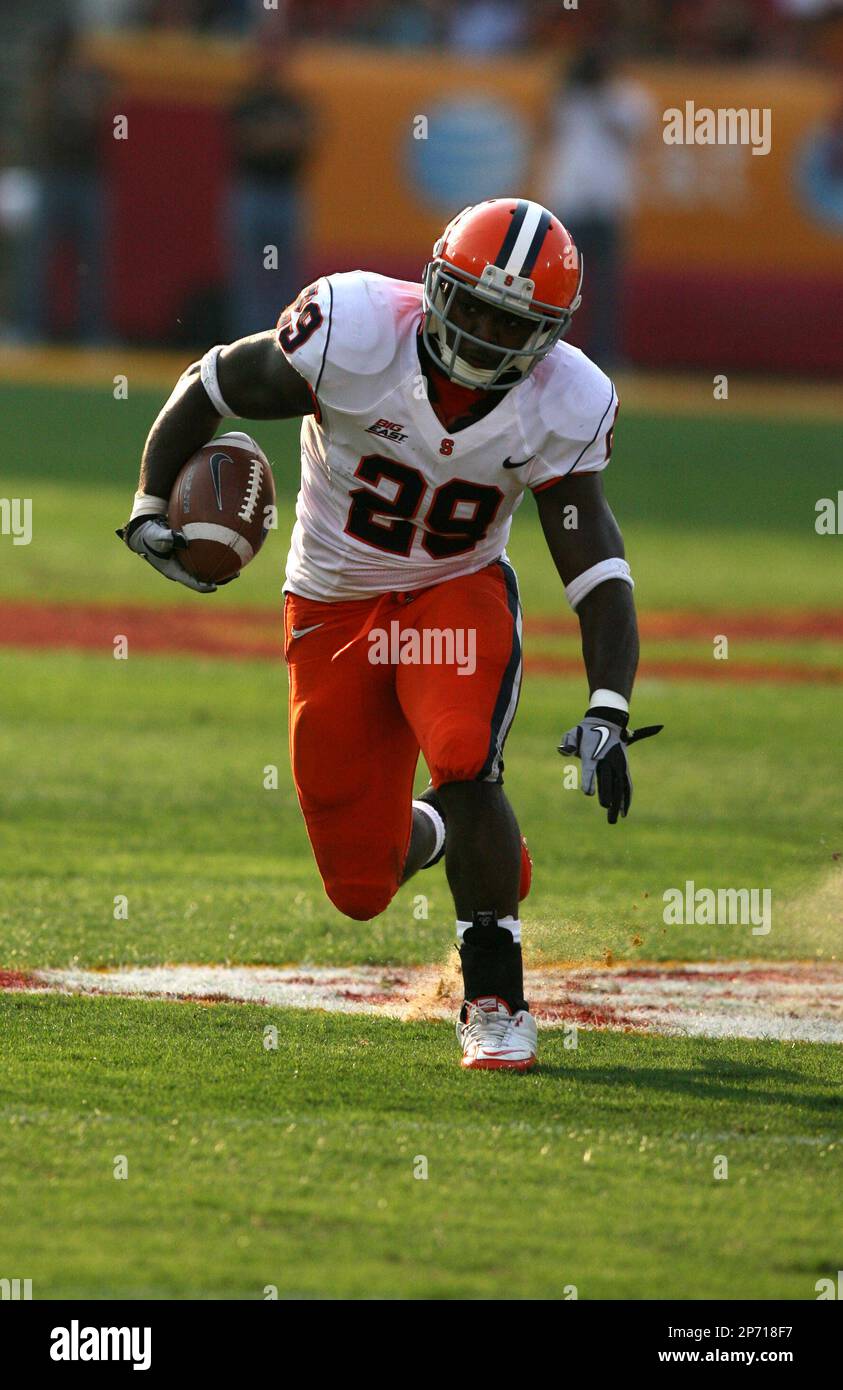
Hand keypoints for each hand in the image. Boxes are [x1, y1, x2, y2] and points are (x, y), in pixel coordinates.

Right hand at [116, 515, 236, 592]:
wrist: (146, 528)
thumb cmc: (149, 534)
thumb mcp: (155, 536)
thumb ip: (167, 539)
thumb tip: (183, 541)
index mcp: (175, 570)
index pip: (191, 582)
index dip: (203, 586)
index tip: (214, 587)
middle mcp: (184, 568)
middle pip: (205, 577)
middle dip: (221, 578)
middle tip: (234, 575)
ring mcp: (188, 561)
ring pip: (209, 567)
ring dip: (223, 568)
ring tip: (239, 565)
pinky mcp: (191, 552)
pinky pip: (207, 554)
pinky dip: (218, 551)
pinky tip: (230, 544)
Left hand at [558, 712, 662, 823]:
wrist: (607, 721)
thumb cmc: (586, 731)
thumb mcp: (573, 734)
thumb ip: (568, 743)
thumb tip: (564, 751)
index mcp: (593, 754)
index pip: (591, 769)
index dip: (589, 780)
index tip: (588, 793)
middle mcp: (608, 760)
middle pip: (608, 780)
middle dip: (607, 795)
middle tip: (605, 809)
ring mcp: (618, 764)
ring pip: (620, 786)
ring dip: (618, 802)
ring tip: (615, 818)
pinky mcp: (624, 768)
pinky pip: (627, 785)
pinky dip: (627, 798)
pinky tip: (623, 812)